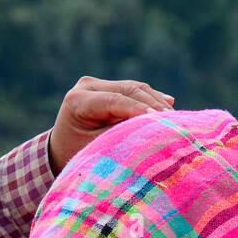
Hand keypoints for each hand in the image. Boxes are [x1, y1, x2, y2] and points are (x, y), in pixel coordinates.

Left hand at [47, 77, 173, 174]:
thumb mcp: (97, 147)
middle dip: (153, 104)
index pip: (115, 100)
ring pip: (135, 87)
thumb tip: (152, 130)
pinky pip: (135, 90)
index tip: (161, 119)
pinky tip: (169, 105)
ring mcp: (98, 83)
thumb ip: (121, 135)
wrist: (61, 148)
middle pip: (128, 89)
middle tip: (175, 120)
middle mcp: (87, 86)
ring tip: (175, 117)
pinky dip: (152, 99)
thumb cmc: (77, 154)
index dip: (139, 109)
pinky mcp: (109, 86)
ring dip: (156, 101)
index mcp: (77, 100)